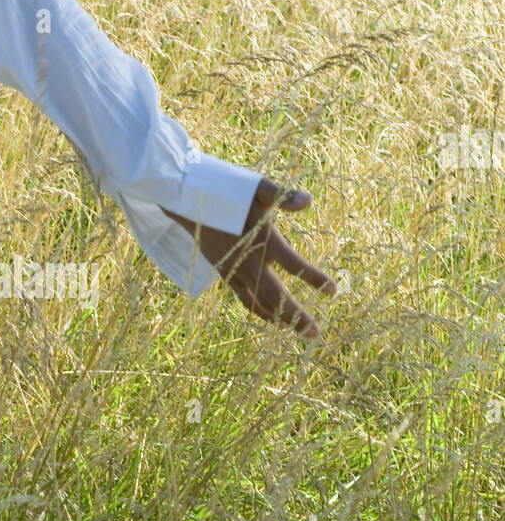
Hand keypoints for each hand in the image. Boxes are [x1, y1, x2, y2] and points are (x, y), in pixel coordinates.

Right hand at [160, 176, 336, 338]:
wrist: (187, 201)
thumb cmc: (226, 189)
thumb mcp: (256, 186)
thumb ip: (282, 195)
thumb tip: (308, 201)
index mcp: (261, 239)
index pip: (292, 264)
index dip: (313, 278)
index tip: (333, 290)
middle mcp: (248, 260)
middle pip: (274, 296)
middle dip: (296, 316)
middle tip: (314, 334)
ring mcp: (234, 270)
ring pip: (258, 303)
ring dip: (278, 319)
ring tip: (296, 331)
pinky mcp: (225, 273)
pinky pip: (245, 299)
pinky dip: (260, 311)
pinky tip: (271, 317)